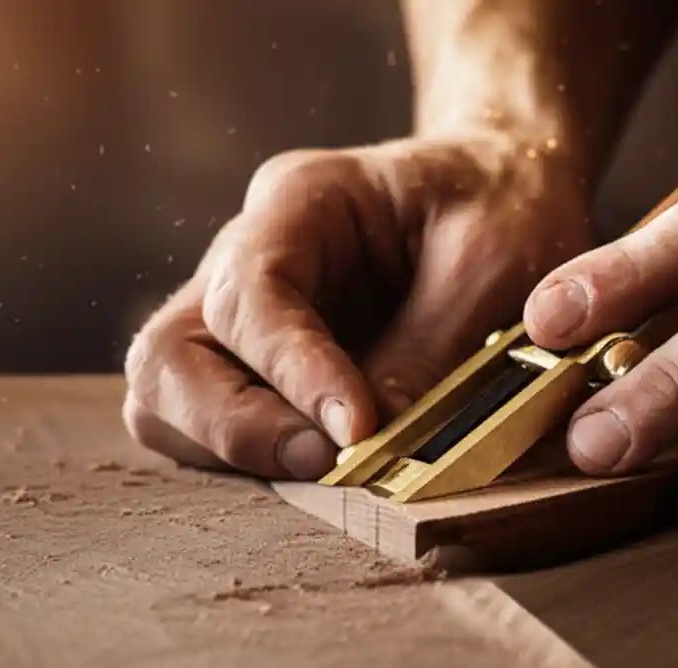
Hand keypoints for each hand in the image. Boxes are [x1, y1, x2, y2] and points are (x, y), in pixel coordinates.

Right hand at [124, 133, 590, 479]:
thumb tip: (371, 444)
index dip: (291, 370)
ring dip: (229, 446)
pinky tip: (320, 463)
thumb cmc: (505, 207)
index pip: (253, 291)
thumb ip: (428, 350)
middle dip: (234, 423)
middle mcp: (249, 254)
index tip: (353, 430)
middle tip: (325, 463)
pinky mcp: (257, 364)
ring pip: (168, 392)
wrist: (509, 187)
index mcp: (302, 200)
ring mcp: (243, 311)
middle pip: (171, 349)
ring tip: (325, 469)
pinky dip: (246, 455)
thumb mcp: (491, 264)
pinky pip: (209, 419)